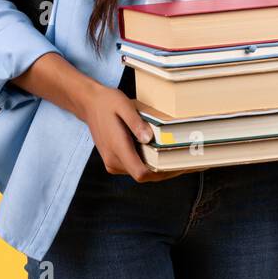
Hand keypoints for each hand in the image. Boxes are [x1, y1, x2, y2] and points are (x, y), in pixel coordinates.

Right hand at [75, 78, 196, 182]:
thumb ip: (136, 123)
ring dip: (159, 170)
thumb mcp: (123, 106)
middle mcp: (113, 160)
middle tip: (187, 163)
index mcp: (117, 148)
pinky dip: (150, 165)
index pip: (141, 173)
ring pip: (140, 173)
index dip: (163, 174)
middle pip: (144, 176)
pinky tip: (162, 155)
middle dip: (166, 172)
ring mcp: (112, 162)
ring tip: (178, 159)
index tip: (180, 166)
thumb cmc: (107, 102)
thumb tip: (149, 138)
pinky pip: (135, 168)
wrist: (89, 104)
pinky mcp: (114, 160)